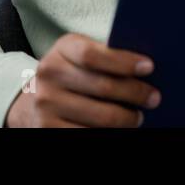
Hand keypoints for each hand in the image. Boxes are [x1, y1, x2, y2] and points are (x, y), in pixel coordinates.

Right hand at [4, 32, 160, 127]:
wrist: (31, 101)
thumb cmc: (70, 73)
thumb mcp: (78, 55)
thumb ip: (104, 55)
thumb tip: (144, 67)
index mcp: (62, 49)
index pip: (94, 55)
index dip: (123, 62)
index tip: (149, 67)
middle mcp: (49, 74)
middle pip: (103, 87)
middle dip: (135, 94)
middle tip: (154, 98)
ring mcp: (46, 104)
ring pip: (100, 117)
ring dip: (126, 119)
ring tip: (138, 117)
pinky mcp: (47, 129)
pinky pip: (88, 135)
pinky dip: (110, 134)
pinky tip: (120, 131)